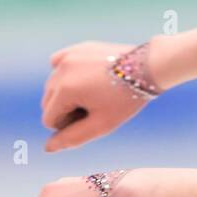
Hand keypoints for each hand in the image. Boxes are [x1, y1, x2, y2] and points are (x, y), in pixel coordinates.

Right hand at [42, 40, 160, 151]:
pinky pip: (58, 64)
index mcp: (65, 90)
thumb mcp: (102, 124)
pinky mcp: (75, 48)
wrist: (148, 67)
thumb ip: (73, 138)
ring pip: (52, 85)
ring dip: (67, 93)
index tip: (93, 117)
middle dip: (66, 109)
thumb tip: (48, 148)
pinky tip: (85, 78)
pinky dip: (66, 74)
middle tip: (96, 106)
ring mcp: (68, 56)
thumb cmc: (126, 98)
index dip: (69, 125)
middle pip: (47, 102)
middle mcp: (61, 70)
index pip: (49, 120)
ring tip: (95, 93)